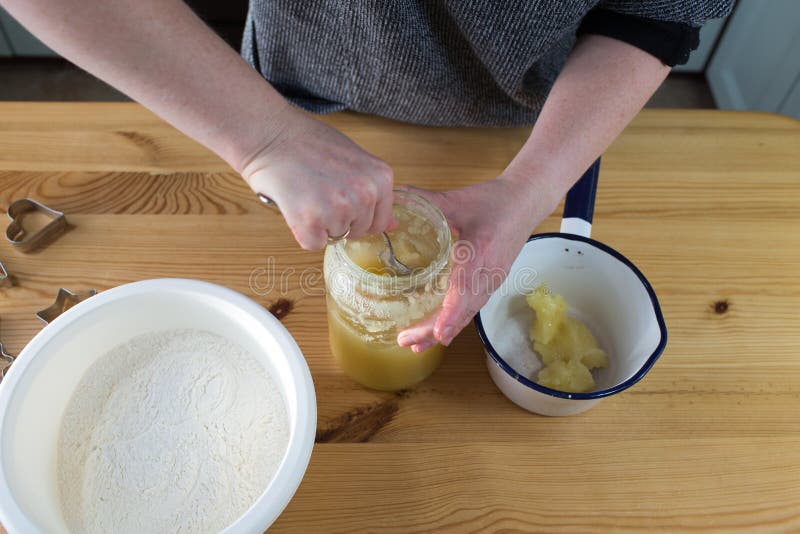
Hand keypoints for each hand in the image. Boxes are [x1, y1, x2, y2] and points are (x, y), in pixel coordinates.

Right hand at [241, 108, 394, 249]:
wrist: (270, 133)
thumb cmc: (309, 142)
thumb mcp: (354, 161)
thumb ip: (374, 192)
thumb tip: (393, 226)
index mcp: (381, 178)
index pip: (379, 221)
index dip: (356, 213)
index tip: (338, 194)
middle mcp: (365, 194)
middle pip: (358, 231)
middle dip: (338, 219)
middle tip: (319, 190)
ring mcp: (339, 208)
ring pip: (335, 237)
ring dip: (319, 223)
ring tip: (307, 193)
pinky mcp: (311, 221)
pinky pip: (313, 243)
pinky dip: (302, 231)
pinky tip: (296, 204)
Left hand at [396, 177, 555, 351]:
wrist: (526, 201)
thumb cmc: (495, 200)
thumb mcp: (458, 199)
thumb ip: (426, 200)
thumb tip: (393, 197)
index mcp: (481, 251)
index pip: (465, 287)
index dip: (451, 312)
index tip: (438, 332)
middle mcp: (489, 271)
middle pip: (463, 309)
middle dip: (435, 330)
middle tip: (406, 341)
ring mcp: (492, 279)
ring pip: (467, 312)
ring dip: (443, 331)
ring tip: (415, 346)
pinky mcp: (491, 281)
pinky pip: (472, 307)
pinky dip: (454, 322)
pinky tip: (438, 333)